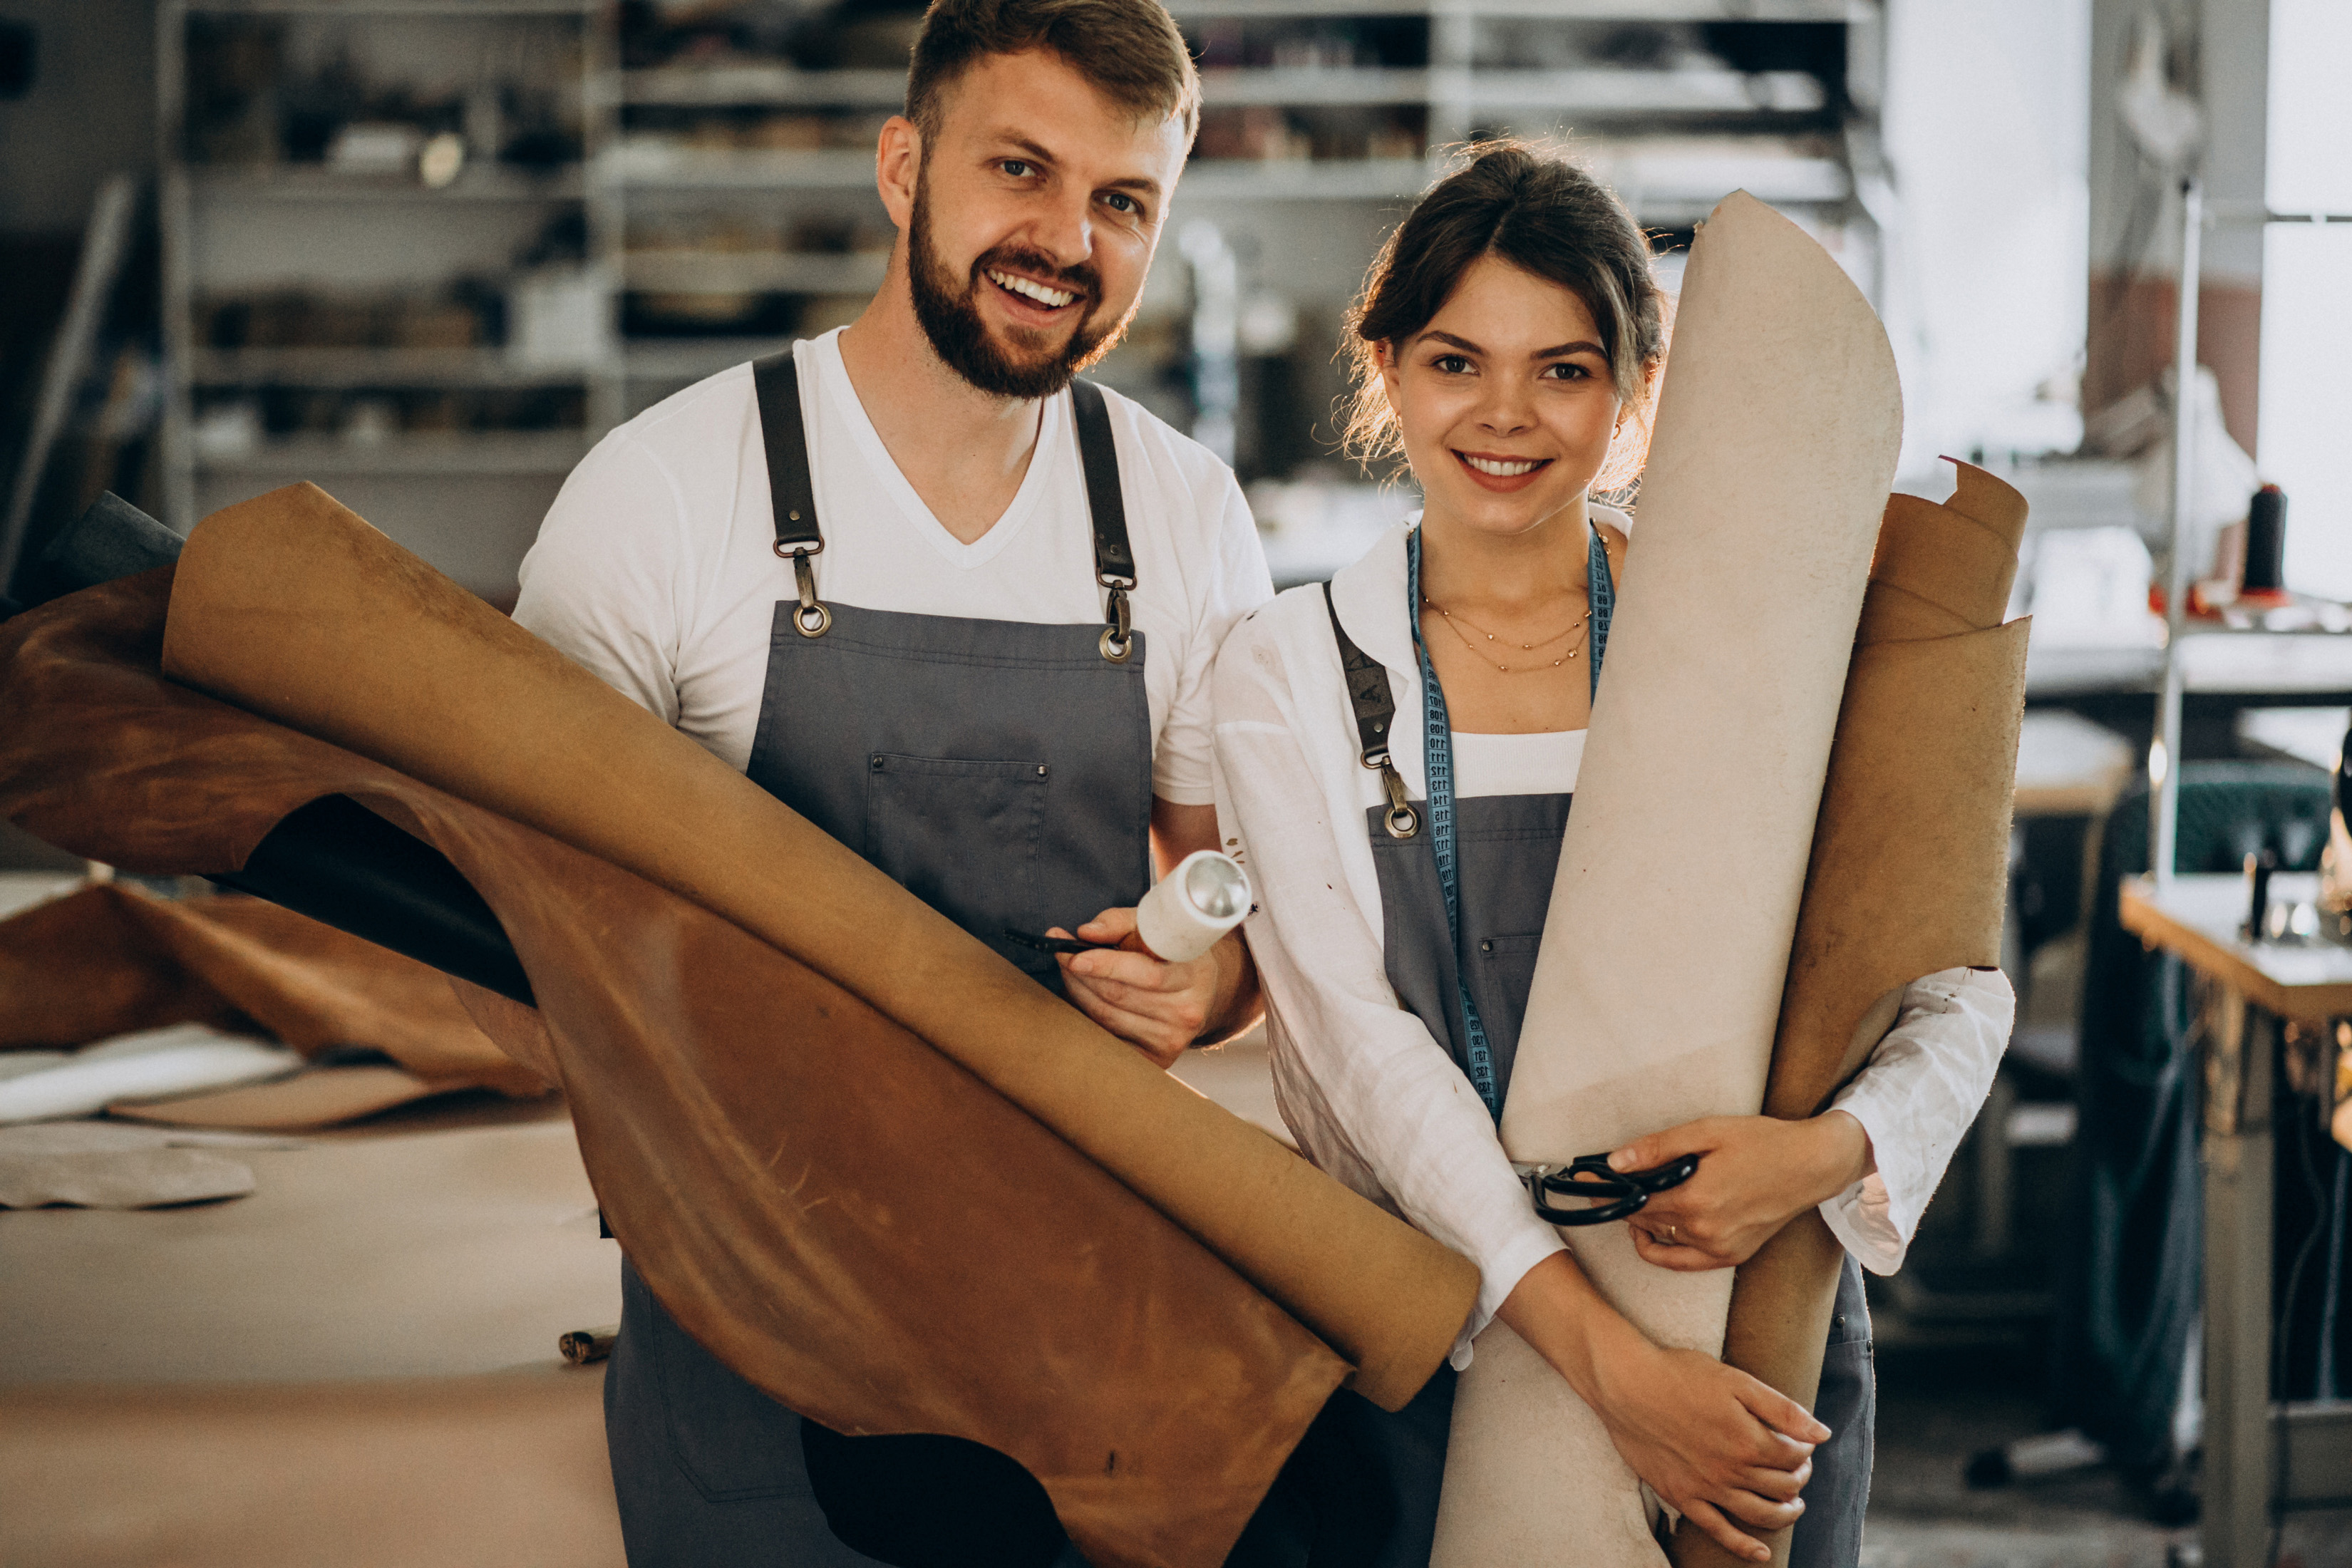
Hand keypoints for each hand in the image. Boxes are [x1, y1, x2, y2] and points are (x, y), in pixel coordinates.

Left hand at [1053, 907, 1224, 1068]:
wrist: (1199, 989)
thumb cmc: (1171, 952)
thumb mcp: (1154, 926)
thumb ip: (1119, 922)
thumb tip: (1086, 933)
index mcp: (1193, 974)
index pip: (1146, 974)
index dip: (1106, 965)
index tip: (1074, 957)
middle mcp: (1187, 1011)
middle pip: (1118, 996)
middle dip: (1081, 975)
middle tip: (1061, 955)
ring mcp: (1172, 1039)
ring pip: (1107, 1018)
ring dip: (1079, 994)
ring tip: (1069, 973)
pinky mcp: (1157, 1059)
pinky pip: (1108, 1039)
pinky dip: (1087, 1019)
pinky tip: (1081, 1000)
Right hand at [1497, 1253, 1824, 1563]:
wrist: (1626, 1385)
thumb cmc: (1679, 1374)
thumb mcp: (1736, 1380)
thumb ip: (1782, 1409)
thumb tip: (1822, 1433)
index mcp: (1749, 1440)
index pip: (1794, 1456)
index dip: (1805, 1450)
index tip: (1802, 1442)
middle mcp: (1731, 1470)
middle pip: (1782, 1486)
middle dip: (1799, 1477)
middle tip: (1799, 1467)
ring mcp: (1706, 1488)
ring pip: (1759, 1513)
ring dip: (1784, 1513)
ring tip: (1793, 1505)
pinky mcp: (1681, 1496)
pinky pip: (1718, 1530)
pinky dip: (1743, 1546)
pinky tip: (1761, 1553)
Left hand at [1609, 1112, 1871, 1271]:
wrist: (1810, 1165)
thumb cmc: (1762, 1142)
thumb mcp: (1706, 1132)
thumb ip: (1658, 1149)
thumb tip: (1617, 1162)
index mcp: (1695, 1197)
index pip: (1633, 1199)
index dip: (1606, 1190)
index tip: (1585, 1180)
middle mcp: (1704, 1229)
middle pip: (1643, 1220)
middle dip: (1619, 1202)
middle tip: (1602, 1187)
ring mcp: (1718, 1247)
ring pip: (1660, 1239)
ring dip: (1640, 1222)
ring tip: (1631, 1201)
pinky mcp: (1731, 1256)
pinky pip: (1682, 1262)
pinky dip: (1661, 1249)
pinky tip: (1650, 1231)